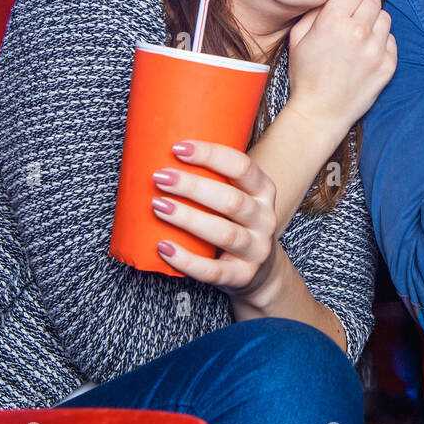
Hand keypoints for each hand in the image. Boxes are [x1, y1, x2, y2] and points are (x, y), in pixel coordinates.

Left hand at [150, 139, 279, 305]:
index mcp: (264, 192)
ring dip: (189, 218)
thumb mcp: (237, 195)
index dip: (211, 155)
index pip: (243, 167)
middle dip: (193, 187)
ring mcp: (256, 249)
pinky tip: (163, 247)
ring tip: (158, 206)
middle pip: (231, 200)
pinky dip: (186, 260)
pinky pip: (213, 270)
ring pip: (224, 233)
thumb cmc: (235, 223)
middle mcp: (265, 219)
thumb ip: (213, 177)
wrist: (257, 271)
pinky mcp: (242, 276)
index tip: (178, 148)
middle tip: (160, 177)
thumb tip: (158, 147)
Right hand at [285, 0, 396, 130]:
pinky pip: (391, 40)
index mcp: (333, 21)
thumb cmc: (306, 74)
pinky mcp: (389, 65)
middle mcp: (358, 32)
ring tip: (359, 38)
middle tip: (352, 21)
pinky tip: (365, 55)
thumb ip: (317, 8)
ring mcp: (376, 49)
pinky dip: (381, 43)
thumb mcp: (298, 36)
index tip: (345, 2)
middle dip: (362, 6)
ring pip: (386, 17)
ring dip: (374, 23)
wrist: (320, 112)